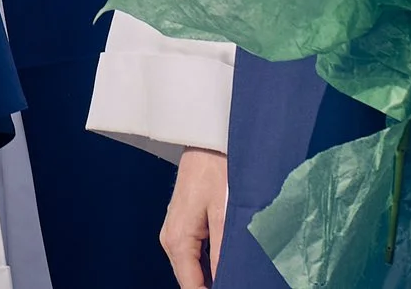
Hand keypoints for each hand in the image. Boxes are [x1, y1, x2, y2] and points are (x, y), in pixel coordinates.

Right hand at [161, 147, 226, 287]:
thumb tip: (226, 281)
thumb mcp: (225, 213)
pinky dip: (208, 264)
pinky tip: (226, 264)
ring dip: (210, 277)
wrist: (205, 138)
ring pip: (191, 268)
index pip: (191, 287)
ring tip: (236, 276)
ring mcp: (173, 231)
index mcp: (177, 240)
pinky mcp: (181, 223)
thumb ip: (223, 253)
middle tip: (240, 281)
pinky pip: (193, 255)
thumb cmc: (216, 169)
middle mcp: (170, 239)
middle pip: (189, 280)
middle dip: (211, 286)